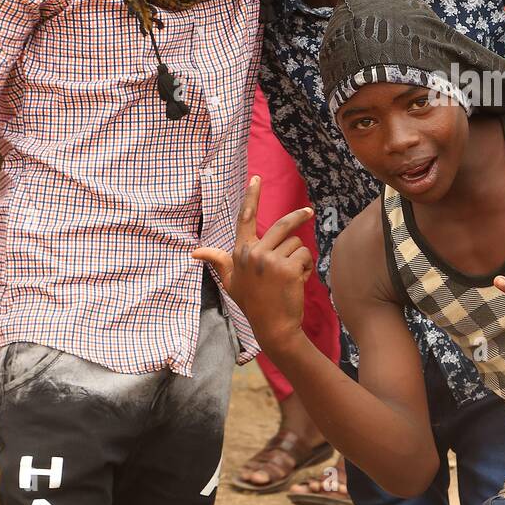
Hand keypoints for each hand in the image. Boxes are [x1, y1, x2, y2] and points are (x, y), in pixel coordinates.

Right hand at [192, 176, 313, 350]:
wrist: (273, 326)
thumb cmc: (252, 303)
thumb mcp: (230, 281)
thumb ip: (217, 261)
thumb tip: (195, 252)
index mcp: (240, 252)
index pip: (245, 218)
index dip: (251, 196)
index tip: (256, 178)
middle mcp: (253, 253)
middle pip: (281, 226)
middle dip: (299, 217)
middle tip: (309, 212)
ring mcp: (270, 260)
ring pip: (296, 244)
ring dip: (298, 258)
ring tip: (289, 277)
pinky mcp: (287, 268)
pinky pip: (305, 256)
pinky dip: (306, 268)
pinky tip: (297, 283)